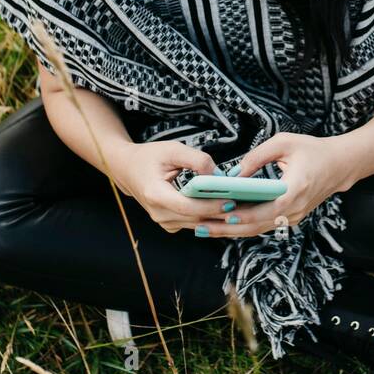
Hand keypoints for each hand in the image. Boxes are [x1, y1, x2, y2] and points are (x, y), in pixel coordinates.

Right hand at [115, 140, 238, 234]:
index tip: (231, 200)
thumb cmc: (150, 157)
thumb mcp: (172, 149)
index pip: (188, 207)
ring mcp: (163, 222)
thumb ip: (196, 159)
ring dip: (218, 217)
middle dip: (220, 212)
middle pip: (195, 218)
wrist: (128, 170)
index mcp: (155, 195)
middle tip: (245, 204)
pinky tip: (225, 210)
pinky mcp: (170, 224)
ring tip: (241, 208)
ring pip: (197, 224)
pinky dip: (209, 217)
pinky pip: (193, 224)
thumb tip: (217, 174)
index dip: (210, 205)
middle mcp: (158, 213)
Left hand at [192, 132, 347, 238]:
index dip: (241, 215)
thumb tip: (232, 173)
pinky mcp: (290, 218)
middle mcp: (294, 209)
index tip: (218, 214)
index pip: (264, 209)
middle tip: (201, 227)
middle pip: (256, 226)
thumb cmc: (313, 150)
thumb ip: (256, 156)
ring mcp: (294, 217)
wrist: (340, 165)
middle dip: (227, 228)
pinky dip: (243, 226)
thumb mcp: (283, 143)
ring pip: (258, 229)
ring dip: (232, 231)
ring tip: (205, 228)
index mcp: (294, 189)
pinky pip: (264, 225)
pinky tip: (223, 224)